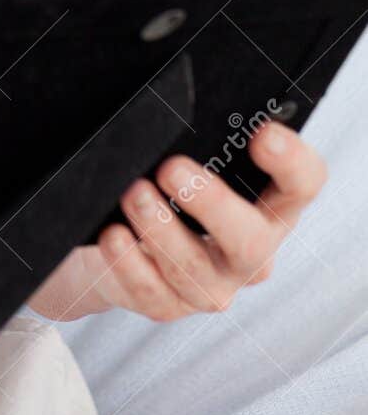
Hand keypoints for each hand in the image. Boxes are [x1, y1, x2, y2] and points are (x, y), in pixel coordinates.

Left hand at [28, 119, 326, 323]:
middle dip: (212, 205)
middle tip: (172, 169)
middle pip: (250, 240)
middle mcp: (248, 252)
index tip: (263, 135)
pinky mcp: (167, 305)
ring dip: (160, 230)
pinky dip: (128, 262)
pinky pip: (151, 292)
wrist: (116, 242)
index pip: (301, 184)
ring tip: (134, 195)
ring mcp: (211, 285)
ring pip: (194, 270)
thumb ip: (197, 141)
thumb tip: (174, 109)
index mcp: (267, 207)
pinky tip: (114, 236)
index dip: (292, 162)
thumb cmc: (162, 186)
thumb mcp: (187, 160)